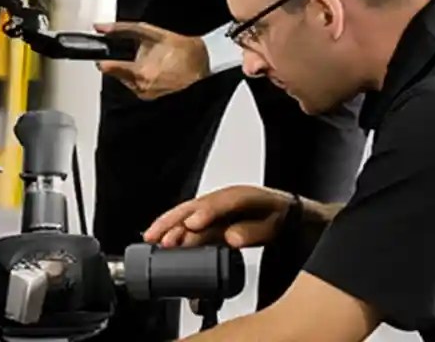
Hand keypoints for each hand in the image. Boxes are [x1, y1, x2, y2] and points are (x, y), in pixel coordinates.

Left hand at [93, 21, 209, 99]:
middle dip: (121, 63)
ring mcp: (146, 95)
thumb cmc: (179, 48)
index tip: (101, 56)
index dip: (103, 60)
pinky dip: (139, 77)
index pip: (108, 69)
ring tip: (150, 61)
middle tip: (137, 53)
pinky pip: (135, 86)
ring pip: (125, 80)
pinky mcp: (150, 98)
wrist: (200, 63)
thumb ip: (121, 29)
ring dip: (130, 70)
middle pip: (116, 74)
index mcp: (140, 72)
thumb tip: (102, 27)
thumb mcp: (148, 32)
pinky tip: (153, 69)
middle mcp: (142, 87)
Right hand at [143, 184, 293, 249]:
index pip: (220, 203)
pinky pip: (186, 222)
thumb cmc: (277, 215)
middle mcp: (221, 200)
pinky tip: (160, 239)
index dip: (205, 213)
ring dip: (168, 226)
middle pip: (194, 207)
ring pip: (186, 214)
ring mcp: (212, 209)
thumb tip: (232, 237)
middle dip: (176, 222)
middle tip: (163, 238)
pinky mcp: (207, 220)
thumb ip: (252, 231)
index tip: (192, 225)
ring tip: (152, 238)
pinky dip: (171, 229)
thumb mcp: (271, 225)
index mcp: (240, 196)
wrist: (282, 213)